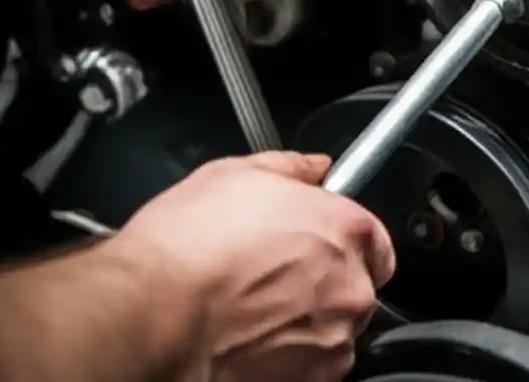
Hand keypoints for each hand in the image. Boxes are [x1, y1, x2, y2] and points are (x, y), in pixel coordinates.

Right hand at [106, 152, 395, 381]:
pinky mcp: (311, 381)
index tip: (315, 246)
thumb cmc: (188, 248)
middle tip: (270, 278)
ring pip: (333, 331)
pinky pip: (311, 367)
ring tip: (252, 313)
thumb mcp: (235, 175)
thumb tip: (312, 167)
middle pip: (355, 287)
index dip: (343, 243)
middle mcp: (352, 288)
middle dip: (322, 283)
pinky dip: (288, 359)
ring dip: (305, 323)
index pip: (376, 241)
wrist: (153, 316)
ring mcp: (333, 342)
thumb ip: (289, 168)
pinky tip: (247, 342)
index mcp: (345, 231)